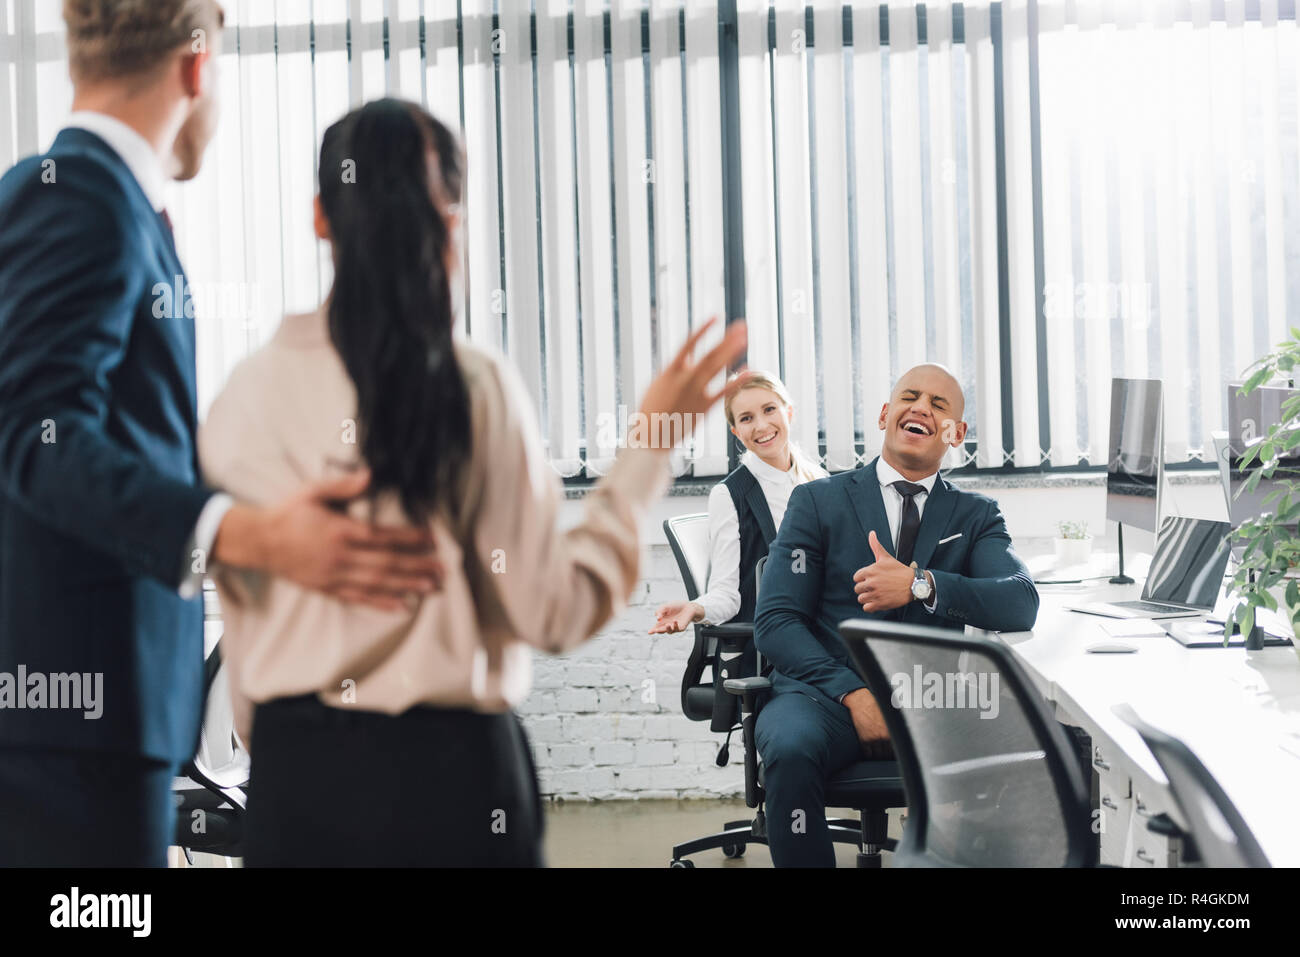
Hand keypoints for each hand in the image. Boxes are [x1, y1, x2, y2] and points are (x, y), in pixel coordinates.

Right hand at [212, 470, 444, 611]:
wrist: (258, 542)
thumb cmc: (288, 513)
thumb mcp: (313, 491)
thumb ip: (343, 485)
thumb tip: (370, 475)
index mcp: (339, 531)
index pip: (383, 537)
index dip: (410, 538)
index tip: (432, 538)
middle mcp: (340, 557)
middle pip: (386, 564)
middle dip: (417, 566)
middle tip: (443, 569)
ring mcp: (334, 576)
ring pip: (377, 584)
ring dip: (407, 586)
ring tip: (432, 587)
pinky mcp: (327, 589)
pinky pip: (359, 599)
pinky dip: (382, 604)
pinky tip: (402, 606)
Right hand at [633, 317, 748, 450]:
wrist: (652, 434)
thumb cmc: (652, 408)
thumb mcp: (659, 383)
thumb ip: (675, 370)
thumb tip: (688, 358)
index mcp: (671, 369)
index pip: (690, 343)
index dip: (703, 330)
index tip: (716, 318)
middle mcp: (685, 378)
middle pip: (710, 354)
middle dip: (727, 339)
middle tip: (741, 326)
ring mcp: (696, 392)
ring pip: (717, 368)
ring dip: (732, 352)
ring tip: (745, 340)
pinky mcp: (703, 407)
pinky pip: (724, 391)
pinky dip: (737, 380)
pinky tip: (748, 370)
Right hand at [649, 601, 703, 634]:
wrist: (688, 606)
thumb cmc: (676, 606)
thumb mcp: (666, 606)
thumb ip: (660, 611)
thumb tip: (657, 618)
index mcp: (662, 621)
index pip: (656, 627)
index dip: (652, 630)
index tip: (649, 632)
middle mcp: (667, 625)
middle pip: (661, 631)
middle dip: (658, 631)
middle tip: (655, 630)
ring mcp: (674, 627)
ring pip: (669, 631)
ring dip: (667, 629)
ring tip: (668, 624)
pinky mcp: (681, 628)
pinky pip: (677, 629)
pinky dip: (675, 626)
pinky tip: (675, 621)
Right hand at [843, 688, 892, 759]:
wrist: (861, 701)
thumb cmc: (876, 705)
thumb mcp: (891, 714)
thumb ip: (897, 725)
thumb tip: (904, 735)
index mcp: (894, 729)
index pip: (899, 748)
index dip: (897, 752)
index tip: (897, 753)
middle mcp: (885, 736)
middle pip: (889, 753)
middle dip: (888, 754)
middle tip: (886, 754)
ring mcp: (874, 739)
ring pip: (879, 755)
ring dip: (879, 756)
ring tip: (879, 755)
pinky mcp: (864, 740)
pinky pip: (868, 754)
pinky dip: (869, 755)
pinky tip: (870, 754)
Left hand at [852, 530, 914, 612]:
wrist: (914, 584)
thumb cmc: (899, 570)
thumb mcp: (886, 557)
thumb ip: (875, 545)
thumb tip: (871, 533)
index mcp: (870, 571)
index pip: (856, 578)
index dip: (863, 579)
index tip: (871, 579)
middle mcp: (871, 583)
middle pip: (857, 589)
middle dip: (865, 588)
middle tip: (875, 587)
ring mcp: (875, 594)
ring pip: (861, 599)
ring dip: (867, 598)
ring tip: (876, 594)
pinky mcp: (880, 604)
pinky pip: (866, 608)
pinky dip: (871, 606)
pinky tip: (877, 601)